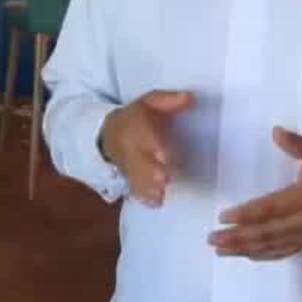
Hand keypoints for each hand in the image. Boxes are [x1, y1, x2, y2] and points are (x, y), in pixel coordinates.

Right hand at [98, 90, 195, 206]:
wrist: (109, 134)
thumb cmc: (136, 118)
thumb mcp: (149, 102)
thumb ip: (169, 101)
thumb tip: (191, 98)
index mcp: (135, 126)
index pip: (143, 135)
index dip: (153, 145)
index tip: (164, 154)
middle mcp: (131, 148)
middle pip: (139, 161)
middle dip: (150, 170)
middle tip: (164, 178)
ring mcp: (130, 165)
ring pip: (136, 177)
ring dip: (148, 187)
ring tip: (161, 194)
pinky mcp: (131, 178)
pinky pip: (135, 189)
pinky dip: (144, 197)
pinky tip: (156, 202)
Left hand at [209, 127, 301, 260]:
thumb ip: (298, 144)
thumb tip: (275, 132)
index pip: (269, 209)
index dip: (245, 215)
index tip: (223, 217)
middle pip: (265, 233)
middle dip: (237, 237)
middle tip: (211, 239)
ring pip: (271, 246)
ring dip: (244, 249)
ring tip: (220, 250)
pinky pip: (282, 252)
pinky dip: (263, 255)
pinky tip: (246, 255)